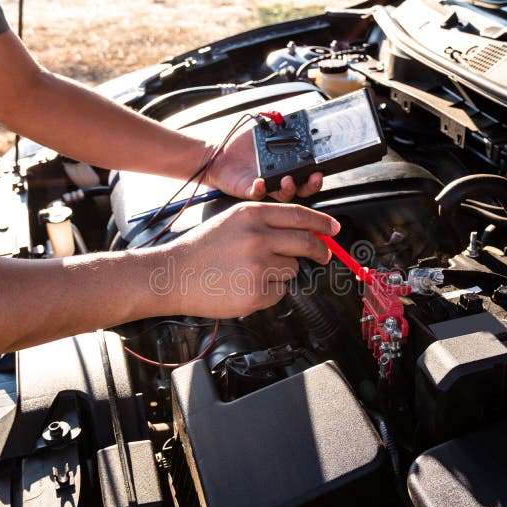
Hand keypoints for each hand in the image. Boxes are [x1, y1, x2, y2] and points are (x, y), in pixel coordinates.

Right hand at [148, 202, 338, 317]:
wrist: (172, 274)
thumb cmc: (201, 249)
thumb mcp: (233, 221)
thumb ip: (266, 223)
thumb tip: (302, 231)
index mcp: (252, 214)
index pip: (300, 215)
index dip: (323, 223)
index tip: (334, 229)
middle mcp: (258, 237)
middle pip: (307, 242)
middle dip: (319, 251)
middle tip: (322, 255)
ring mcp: (258, 265)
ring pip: (293, 268)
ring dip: (281, 272)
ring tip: (251, 271)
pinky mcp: (256, 291)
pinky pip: (279, 291)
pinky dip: (268, 292)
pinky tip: (245, 286)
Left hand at [204, 127, 323, 201]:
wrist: (217, 151)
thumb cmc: (240, 143)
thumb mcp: (263, 129)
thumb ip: (279, 124)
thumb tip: (293, 115)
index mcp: (286, 163)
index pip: (307, 171)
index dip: (316, 171)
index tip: (322, 165)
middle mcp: (279, 177)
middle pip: (302, 188)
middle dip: (311, 185)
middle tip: (314, 177)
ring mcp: (266, 185)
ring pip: (284, 195)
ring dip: (289, 189)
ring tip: (288, 179)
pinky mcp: (249, 190)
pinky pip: (257, 194)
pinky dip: (260, 189)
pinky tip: (260, 182)